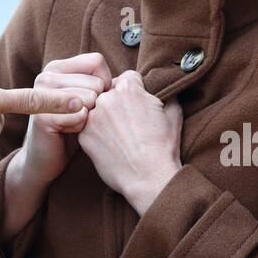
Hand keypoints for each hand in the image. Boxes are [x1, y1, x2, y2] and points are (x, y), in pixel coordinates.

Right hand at [19, 52, 112, 187]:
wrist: (44, 158)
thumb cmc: (71, 126)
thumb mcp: (84, 97)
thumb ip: (97, 81)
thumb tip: (128, 77)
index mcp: (57, 67)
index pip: (97, 61)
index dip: (105, 84)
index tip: (94, 101)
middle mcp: (46, 76)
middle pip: (96, 82)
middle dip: (98, 104)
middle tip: (81, 117)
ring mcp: (42, 95)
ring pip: (90, 98)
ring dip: (90, 117)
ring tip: (74, 124)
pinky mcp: (43, 117)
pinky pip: (81, 116)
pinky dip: (81, 128)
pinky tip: (68, 133)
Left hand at [78, 70, 183, 215]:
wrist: (149, 179)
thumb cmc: (163, 147)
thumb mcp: (173, 113)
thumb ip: (166, 92)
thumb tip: (165, 87)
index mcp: (128, 88)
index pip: (128, 78)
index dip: (135, 91)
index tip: (138, 105)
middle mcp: (106, 98)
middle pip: (109, 91)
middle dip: (117, 102)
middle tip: (128, 122)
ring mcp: (92, 117)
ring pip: (96, 109)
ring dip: (104, 116)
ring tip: (120, 135)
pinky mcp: (83, 135)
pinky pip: (87, 127)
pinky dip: (96, 133)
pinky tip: (110, 145)